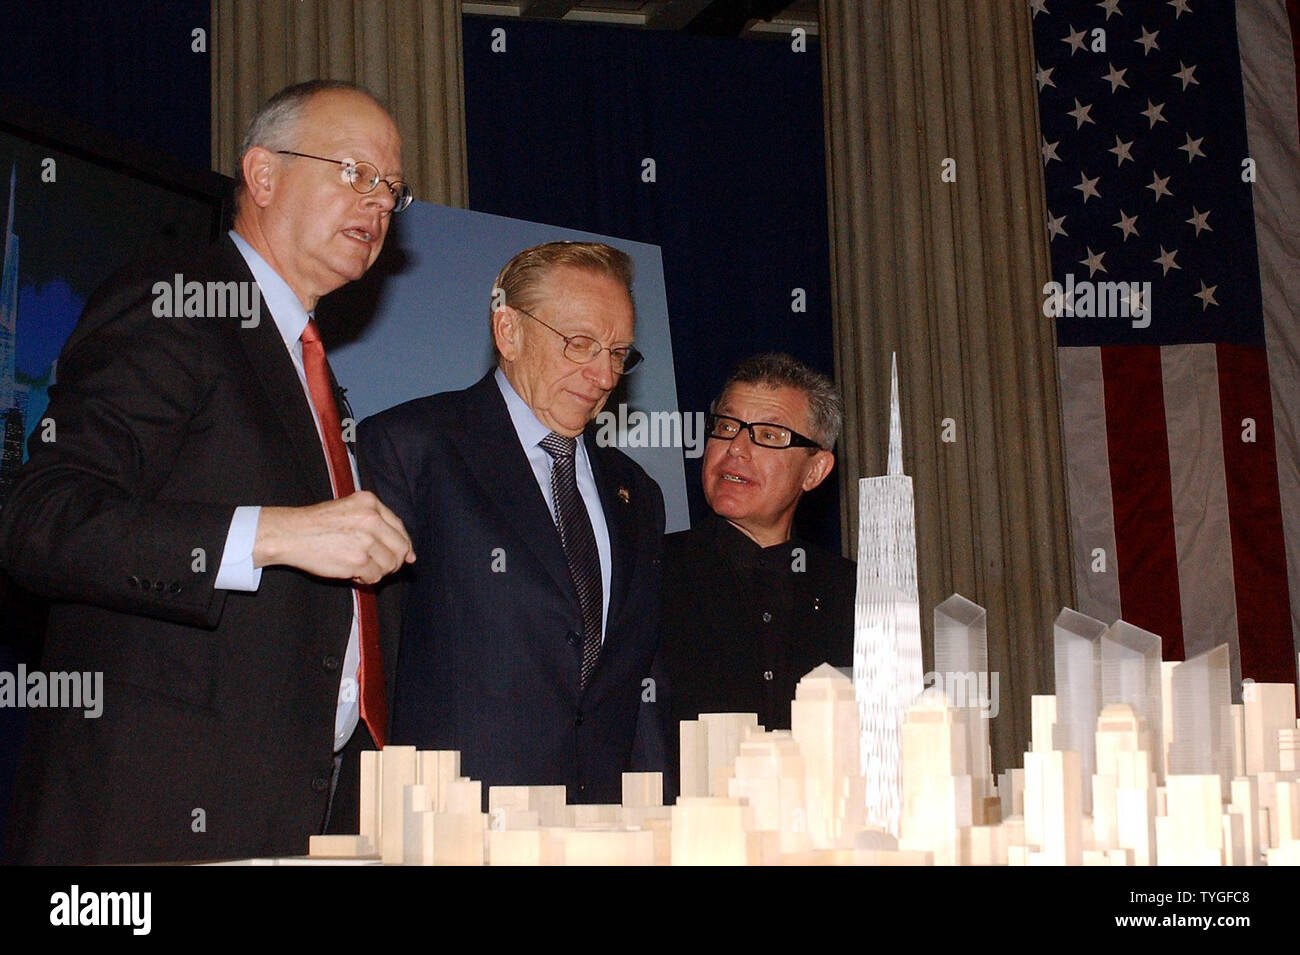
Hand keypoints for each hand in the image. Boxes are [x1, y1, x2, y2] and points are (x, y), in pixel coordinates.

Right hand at [253, 491, 414, 583]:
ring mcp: (366, 539)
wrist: (289, 533)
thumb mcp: (348, 509)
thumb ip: (377, 524)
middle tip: (382, 567)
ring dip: (378, 571)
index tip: (406, 556)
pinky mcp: (358, 560)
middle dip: (395, 561)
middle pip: (401, 547)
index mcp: (370, 502)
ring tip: (360, 568)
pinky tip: (353, 574)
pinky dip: (366, 580)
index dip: (405, 544)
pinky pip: (375, 576)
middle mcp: (371, 518)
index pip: (400, 527)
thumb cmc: (316, 524)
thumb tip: (410, 554)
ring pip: (390, 564)